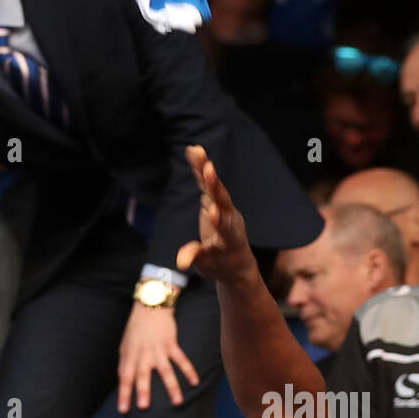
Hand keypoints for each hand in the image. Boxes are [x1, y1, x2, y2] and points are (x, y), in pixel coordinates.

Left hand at [118, 301, 198, 410]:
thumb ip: (125, 363)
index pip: (124, 377)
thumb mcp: (125, 345)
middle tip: (144, 407)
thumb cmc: (135, 328)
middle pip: (142, 374)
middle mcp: (143, 353)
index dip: (124, 393)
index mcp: (130, 355)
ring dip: (172, 387)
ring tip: (177, 402)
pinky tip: (195, 382)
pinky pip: (181, 359)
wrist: (150, 307)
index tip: (123, 410)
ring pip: (165, 371)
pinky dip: (189, 370)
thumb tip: (124, 381)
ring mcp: (158, 349)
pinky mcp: (171, 344)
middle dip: (143, 390)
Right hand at [179, 145, 256, 284]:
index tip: (212, 211)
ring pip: (214, 187)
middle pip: (221, 200)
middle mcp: (229, 219)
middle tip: (209, 168)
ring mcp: (223, 208)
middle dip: (215, 185)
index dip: (218, 221)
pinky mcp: (215, 201)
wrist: (236, 261)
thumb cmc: (220, 265)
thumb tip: (182, 261)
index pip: (224, 228)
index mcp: (229, 238)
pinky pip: (207, 183)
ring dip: (205, 169)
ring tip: (196, 151)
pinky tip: (194, 150)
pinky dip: (200, 168)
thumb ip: (196, 258)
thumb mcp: (208, 267)